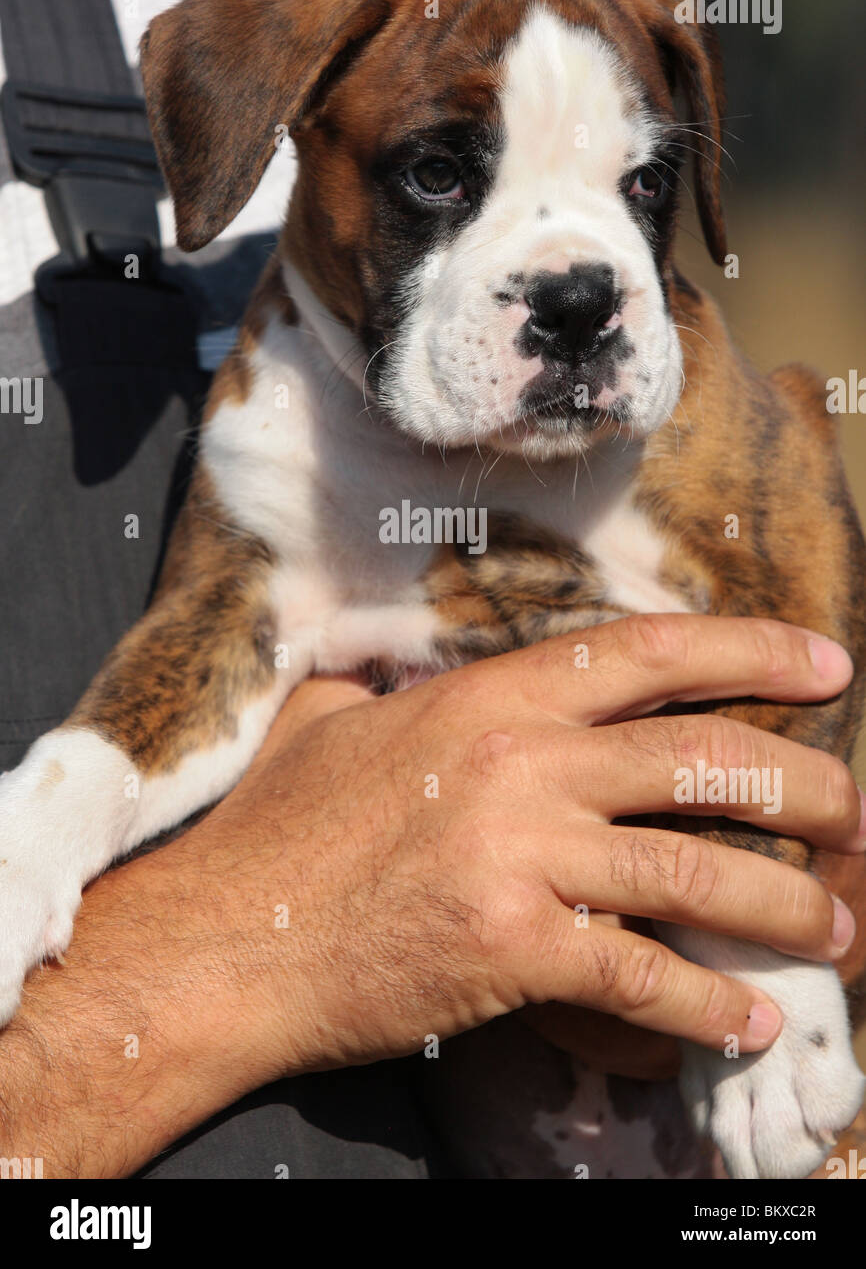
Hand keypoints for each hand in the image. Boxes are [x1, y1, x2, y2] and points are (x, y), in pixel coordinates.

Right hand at [240, 615, 858, 1080]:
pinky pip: (641, 976)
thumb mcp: (330, 722)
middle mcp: (520, 763)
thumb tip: (396, 670)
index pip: (646, 652)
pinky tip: (749, 1019)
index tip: (823, 662)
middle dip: (804, 784)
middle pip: (702, 758)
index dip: (748, 650)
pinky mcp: (513, 949)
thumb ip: (386, 686)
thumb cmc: (277, 831)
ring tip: (837, 928)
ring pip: (695, 869)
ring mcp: (521, 855)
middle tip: (854, 810)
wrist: (227, 941)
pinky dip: (708, 1003)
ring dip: (785, 902)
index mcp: (489, 699)